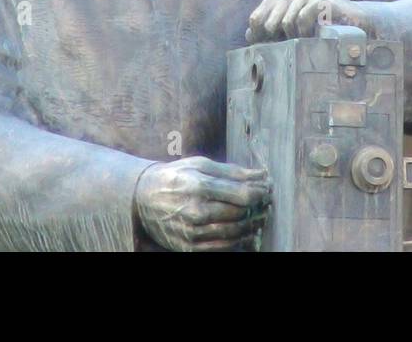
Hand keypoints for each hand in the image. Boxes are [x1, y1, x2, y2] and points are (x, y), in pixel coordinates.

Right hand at [134, 157, 270, 251]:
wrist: (143, 198)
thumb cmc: (176, 176)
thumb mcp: (200, 164)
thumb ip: (232, 171)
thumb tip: (261, 175)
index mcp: (199, 184)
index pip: (242, 195)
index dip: (261, 193)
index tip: (267, 189)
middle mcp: (195, 209)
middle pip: (240, 214)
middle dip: (258, 209)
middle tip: (266, 204)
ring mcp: (192, 231)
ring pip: (234, 232)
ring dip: (252, 225)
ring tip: (259, 218)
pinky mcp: (189, 246)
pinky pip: (222, 247)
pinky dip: (239, 241)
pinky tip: (246, 233)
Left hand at [246, 0, 365, 42]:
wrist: (351, 21)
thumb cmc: (317, 26)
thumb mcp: (290, 29)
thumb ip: (269, 30)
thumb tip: (248, 34)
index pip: (256, 19)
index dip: (259, 37)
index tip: (270, 50)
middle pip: (268, 23)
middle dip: (276, 40)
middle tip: (287, 49)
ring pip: (286, 22)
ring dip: (293, 38)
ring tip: (302, 43)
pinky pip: (303, 18)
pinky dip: (305, 32)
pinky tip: (311, 37)